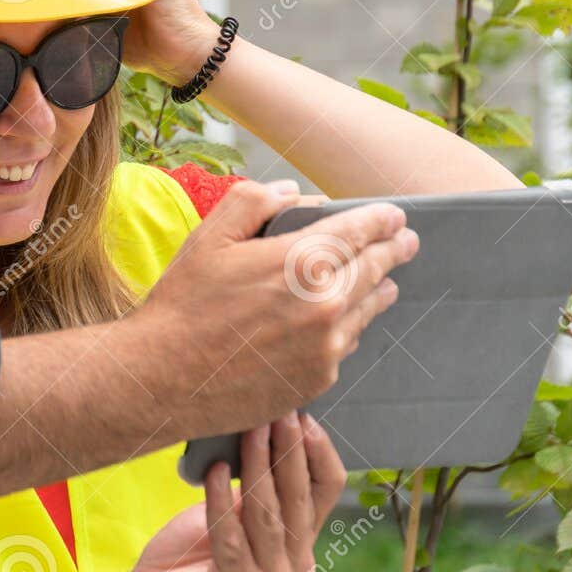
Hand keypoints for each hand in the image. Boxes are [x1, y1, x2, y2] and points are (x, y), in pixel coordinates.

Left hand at [104, 414, 344, 571]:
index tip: (300, 414)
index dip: (317, 451)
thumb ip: (253, 485)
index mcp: (299, 543)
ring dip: (256, 466)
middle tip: (278, 410)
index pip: (326, 491)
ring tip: (248, 429)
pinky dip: (220, 501)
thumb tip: (260, 424)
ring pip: (267, 514)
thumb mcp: (230, 512)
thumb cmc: (189, 554)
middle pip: (298, 498)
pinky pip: (229, 537)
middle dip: (288, 449)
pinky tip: (213, 471)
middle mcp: (294, 566)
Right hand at [136, 179, 418, 439]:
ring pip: (367, 309)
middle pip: (374, 270)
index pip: (360, 231)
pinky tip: (339, 324)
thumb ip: (254, 201)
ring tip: (386, 282)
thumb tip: (293, 192)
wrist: (166, 378)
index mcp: (303, 261)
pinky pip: (345, 345)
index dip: (381, 220)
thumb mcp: (209, 236)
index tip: (395, 216)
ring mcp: (327, 346)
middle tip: (405, 242)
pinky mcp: (318, 379)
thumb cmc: (184, 303)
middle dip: (392, 251)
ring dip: (379, 289)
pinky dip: (348, 327)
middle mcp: (327, 304)